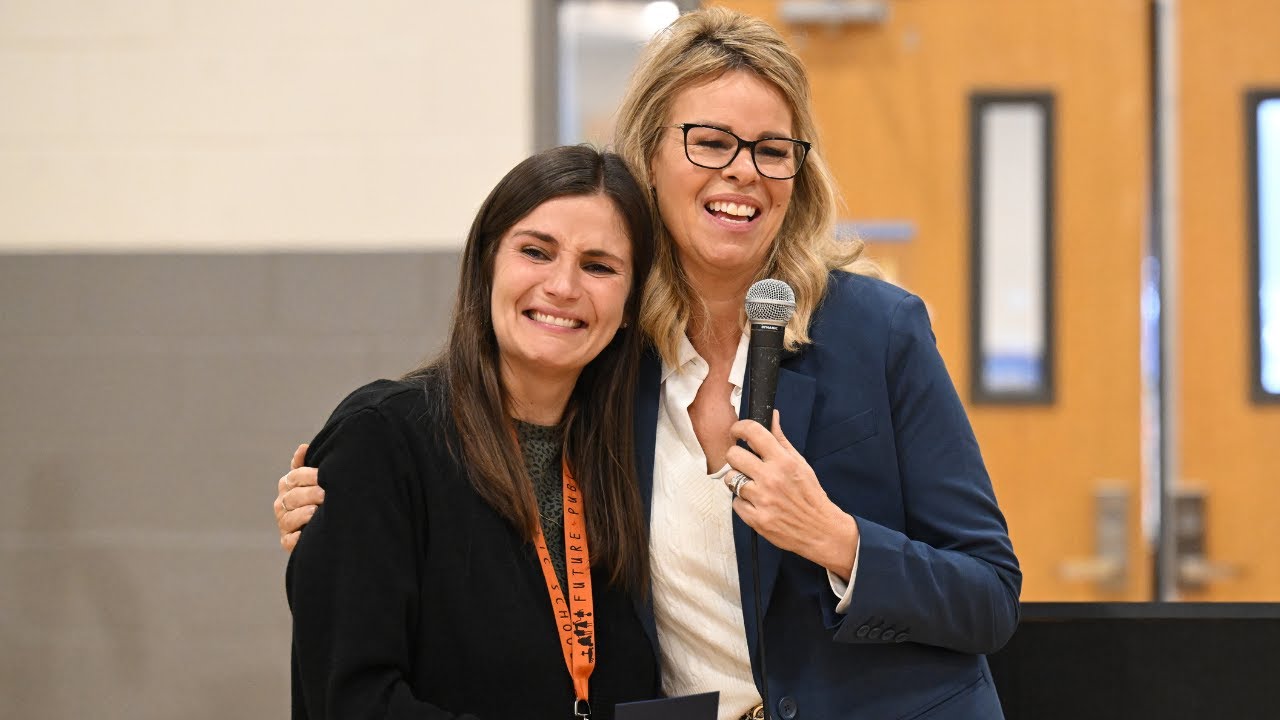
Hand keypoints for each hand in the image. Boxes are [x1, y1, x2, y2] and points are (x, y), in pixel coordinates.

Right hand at [275, 443, 323, 552]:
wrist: (326, 526)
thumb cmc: (319, 496)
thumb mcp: (313, 480)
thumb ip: (305, 464)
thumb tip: (303, 447)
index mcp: (287, 485)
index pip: (294, 477)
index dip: (309, 475)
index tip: (323, 475)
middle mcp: (282, 504)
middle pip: (293, 497)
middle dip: (309, 494)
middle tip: (325, 494)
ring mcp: (284, 523)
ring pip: (290, 518)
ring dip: (302, 515)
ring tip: (316, 511)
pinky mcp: (287, 541)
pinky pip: (289, 540)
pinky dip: (297, 538)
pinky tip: (306, 534)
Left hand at [725, 411, 858, 578]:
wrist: (820, 530)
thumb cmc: (810, 495)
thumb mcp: (800, 463)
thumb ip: (781, 440)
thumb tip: (772, 416)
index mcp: (783, 461)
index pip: (753, 433)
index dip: (739, 428)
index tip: (736, 431)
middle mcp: (771, 479)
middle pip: (733, 455)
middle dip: (737, 457)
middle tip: (745, 463)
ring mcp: (762, 500)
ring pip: (731, 479)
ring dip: (738, 481)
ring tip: (752, 486)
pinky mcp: (756, 519)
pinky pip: (735, 502)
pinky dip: (743, 502)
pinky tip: (756, 503)